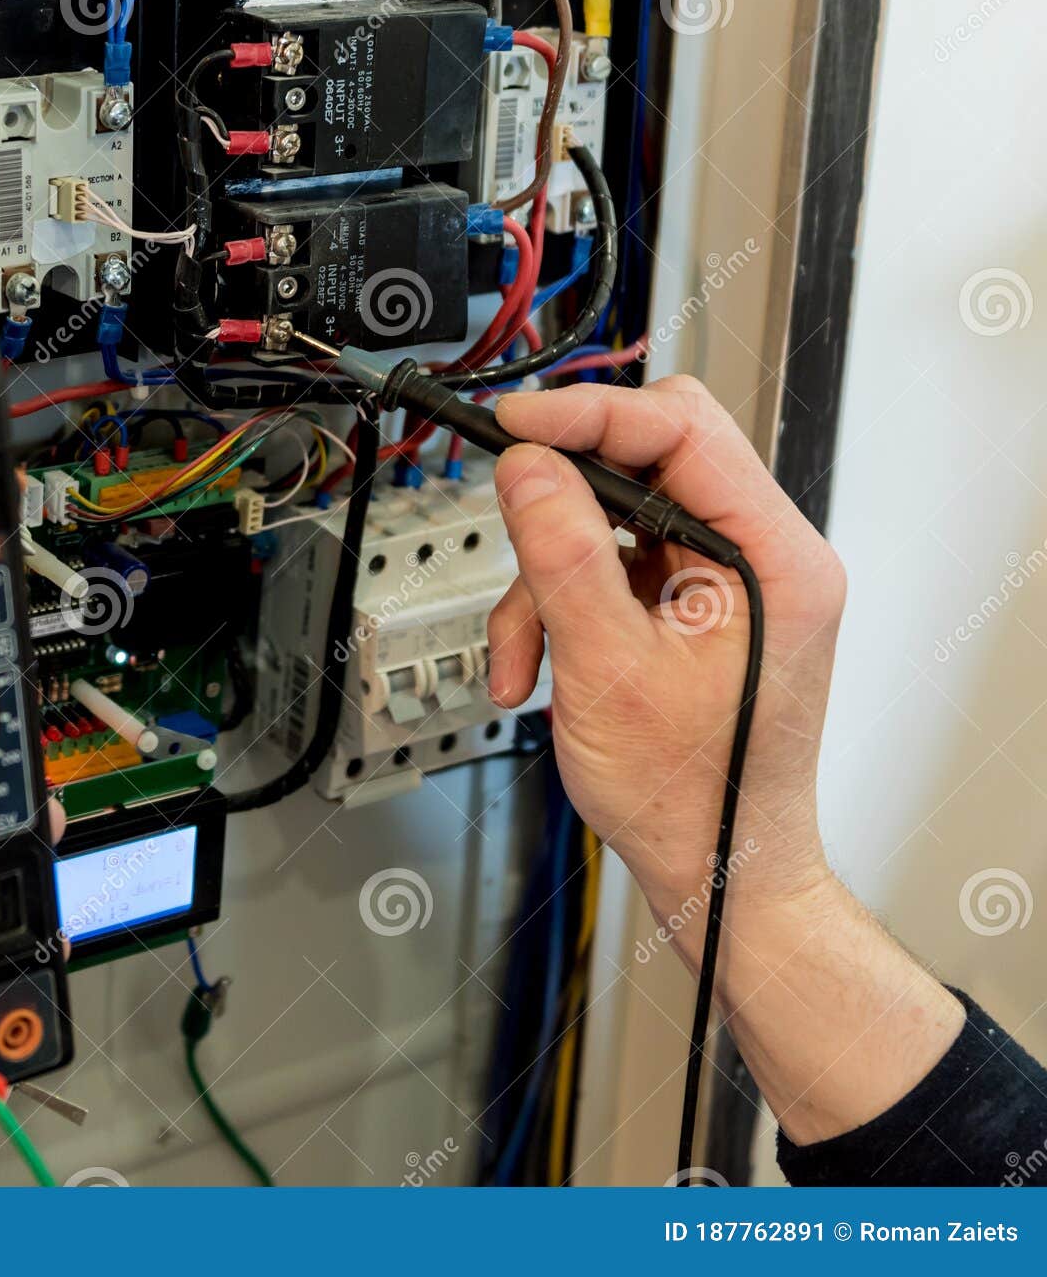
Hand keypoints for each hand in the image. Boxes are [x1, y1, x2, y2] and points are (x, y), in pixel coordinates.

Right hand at [487, 376, 843, 925]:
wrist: (715, 871)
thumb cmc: (697, 797)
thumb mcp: (608, 668)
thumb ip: (562, 555)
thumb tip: (527, 467)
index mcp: (774, 557)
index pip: (682, 429)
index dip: (589, 415)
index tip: (514, 425)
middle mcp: (759, 555)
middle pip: (648, 459)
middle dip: (563, 500)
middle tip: (513, 508)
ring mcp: (721, 579)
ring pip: (611, 516)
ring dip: (545, 578)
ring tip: (523, 653)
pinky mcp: (685, 604)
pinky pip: (606, 566)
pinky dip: (556, 608)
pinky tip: (535, 666)